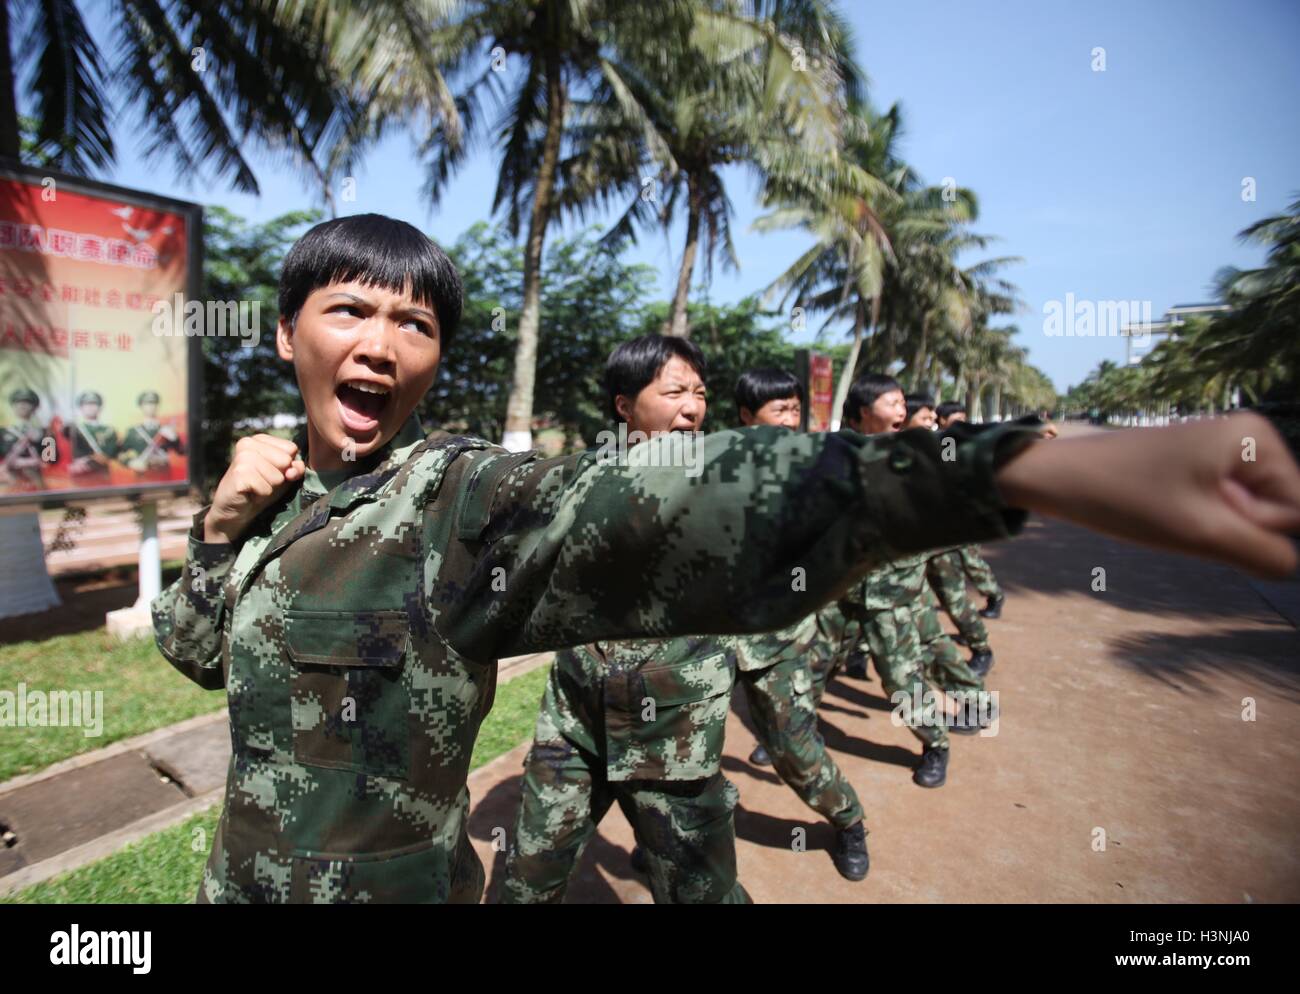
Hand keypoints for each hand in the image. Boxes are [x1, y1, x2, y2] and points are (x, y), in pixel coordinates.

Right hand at [204, 434, 304, 543]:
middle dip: (278, 477)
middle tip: (261, 482)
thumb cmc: (259, 490)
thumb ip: (295, 468)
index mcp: (259, 439)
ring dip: (269, 487)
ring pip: (277, 476)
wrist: (233, 510)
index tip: (272, 472)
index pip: (291, 448)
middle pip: (286, 461)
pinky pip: (267, 488)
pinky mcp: (239, 473)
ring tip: (255, 488)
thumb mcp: (283, 476)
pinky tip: (249, 493)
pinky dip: (261, 495)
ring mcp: (242, 457)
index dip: (288, 465)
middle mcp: (248, 443)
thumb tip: (296, 468)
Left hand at [994, 413, 1299, 577]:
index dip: (1255, 529)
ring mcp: (1224, 453)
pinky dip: (1200, 524)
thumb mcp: (1202, 533)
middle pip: (1278, 513)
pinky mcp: (1201, 469)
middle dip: (1235, 528)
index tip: (1204, 513)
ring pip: (1249, 518)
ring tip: (1171, 511)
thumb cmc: (1124, 497)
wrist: (1057, 476)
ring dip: (1216, 530)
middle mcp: (1248, 437)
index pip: (1297, 512)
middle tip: (1182, 514)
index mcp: (1258, 437)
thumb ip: (1266, 553)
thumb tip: (1294, 566)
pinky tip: (1165, 512)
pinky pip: (1223, 512)